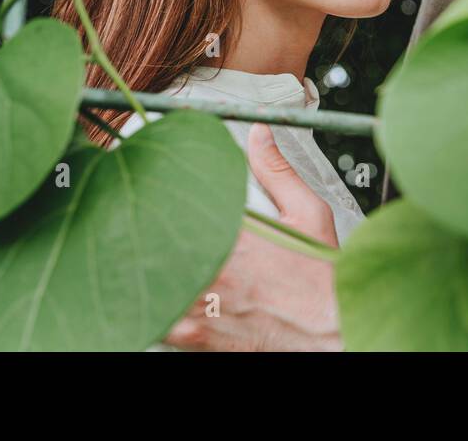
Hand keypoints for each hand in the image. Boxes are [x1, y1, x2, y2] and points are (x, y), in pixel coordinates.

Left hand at [163, 123, 342, 350]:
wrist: (328, 330)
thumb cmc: (319, 278)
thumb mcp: (307, 213)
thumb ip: (276, 171)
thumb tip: (259, 132)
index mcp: (236, 233)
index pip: (179, 202)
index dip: (160, 194)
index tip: (152, 185)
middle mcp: (213, 269)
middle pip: (153, 239)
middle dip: (146, 226)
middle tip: (139, 215)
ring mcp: (198, 306)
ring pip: (150, 278)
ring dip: (147, 264)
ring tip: (146, 251)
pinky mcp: (193, 336)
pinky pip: (155, 319)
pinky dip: (154, 303)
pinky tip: (162, 290)